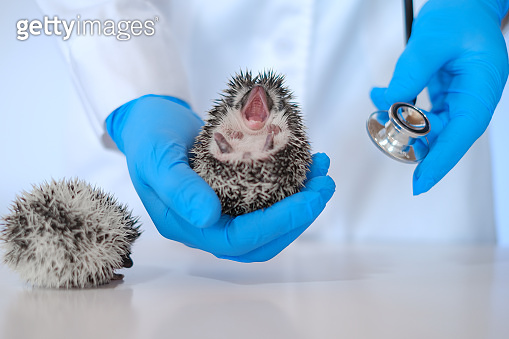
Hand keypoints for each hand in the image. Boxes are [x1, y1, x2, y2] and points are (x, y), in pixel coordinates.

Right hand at [106, 95, 334, 261]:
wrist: (149, 118)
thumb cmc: (147, 136)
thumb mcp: (156, 156)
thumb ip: (177, 188)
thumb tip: (209, 218)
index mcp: (185, 225)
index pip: (237, 240)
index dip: (277, 224)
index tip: (309, 198)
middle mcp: (205, 225)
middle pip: (260, 239)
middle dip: (298, 218)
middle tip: (323, 185)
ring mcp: (221, 210)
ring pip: (267, 222)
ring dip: (299, 203)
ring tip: (320, 172)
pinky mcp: (233, 193)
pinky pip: (265, 200)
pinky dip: (289, 186)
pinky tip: (304, 164)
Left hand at [371, 0, 508, 194]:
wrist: (465, 2)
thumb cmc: (458, 15)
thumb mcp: (430, 40)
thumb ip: (410, 73)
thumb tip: (388, 103)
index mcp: (481, 87)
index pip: (463, 132)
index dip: (442, 160)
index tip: (421, 182)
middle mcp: (473, 98)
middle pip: (447, 136)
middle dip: (417, 144)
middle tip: (388, 141)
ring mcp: (460, 98)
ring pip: (432, 127)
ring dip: (404, 126)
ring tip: (379, 112)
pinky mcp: (446, 95)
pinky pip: (422, 112)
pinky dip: (400, 109)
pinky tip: (381, 98)